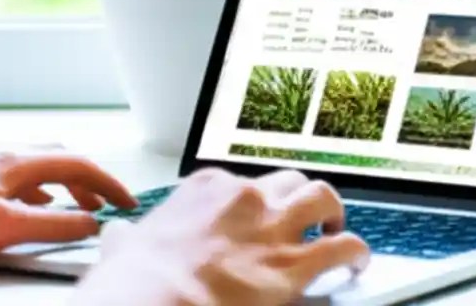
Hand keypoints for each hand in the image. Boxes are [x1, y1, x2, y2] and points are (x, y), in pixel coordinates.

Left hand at [0, 149, 137, 262]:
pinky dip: (36, 191)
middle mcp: (0, 154)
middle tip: (106, 202)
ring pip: (36, 168)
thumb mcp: (7, 228)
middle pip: (59, 158)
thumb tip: (89, 222)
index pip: (79, 164)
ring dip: (63, 185)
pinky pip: (14, 178)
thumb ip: (54, 225)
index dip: (109, 183)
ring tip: (74, 206)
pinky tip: (28, 208)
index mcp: (16, 159)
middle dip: (88, 180)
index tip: (127, 200)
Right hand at [72, 169, 369, 305]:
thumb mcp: (124, 248)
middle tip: (301, 217)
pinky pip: (343, 247)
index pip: (237, 181)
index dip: (250, 198)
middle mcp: (245, 197)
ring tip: (336, 227)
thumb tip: (118, 238)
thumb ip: (127, 239)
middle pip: (288, 181)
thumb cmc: (138, 281)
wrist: (157, 301)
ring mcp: (274, 226)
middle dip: (297, 198)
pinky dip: (355, 253)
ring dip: (333, 213)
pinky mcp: (295, 263)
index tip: (252, 212)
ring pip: (324, 198)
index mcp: (206, 189)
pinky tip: (357, 263)